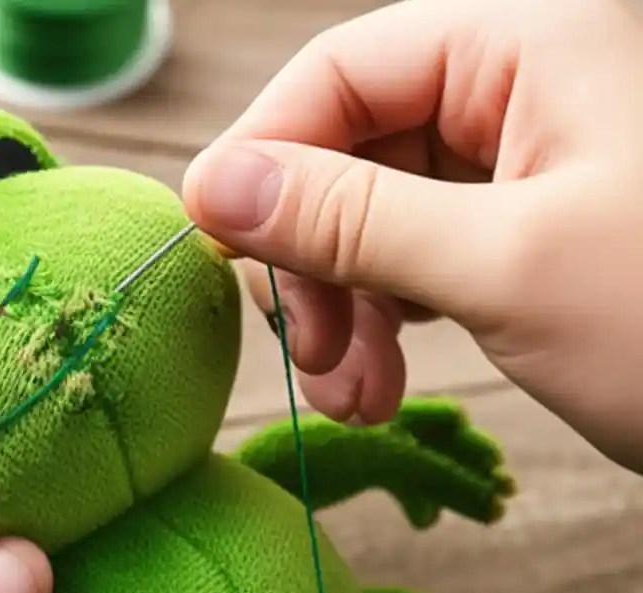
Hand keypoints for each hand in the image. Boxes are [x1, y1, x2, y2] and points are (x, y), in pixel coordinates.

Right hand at [182, 0, 642, 470]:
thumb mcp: (503, 269)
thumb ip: (347, 218)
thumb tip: (214, 185)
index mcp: (531, 44)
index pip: (341, 72)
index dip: (265, 156)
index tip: (219, 247)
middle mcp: (525, 87)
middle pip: (350, 148)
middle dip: (313, 261)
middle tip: (309, 356)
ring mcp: (529, 159)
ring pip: (376, 211)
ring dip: (345, 307)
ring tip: (356, 396)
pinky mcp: (530, 225)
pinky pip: (419, 252)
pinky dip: (387, 319)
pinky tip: (384, 380)